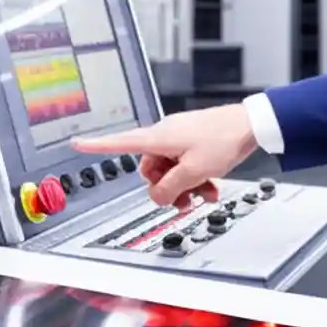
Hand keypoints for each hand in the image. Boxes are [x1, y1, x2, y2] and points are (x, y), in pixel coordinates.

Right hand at [70, 104, 258, 208]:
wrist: (250, 125)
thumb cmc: (223, 140)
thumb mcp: (194, 172)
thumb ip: (170, 188)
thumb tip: (156, 197)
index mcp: (158, 138)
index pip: (119, 142)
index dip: (96, 145)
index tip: (76, 143)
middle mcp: (164, 135)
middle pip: (150, 169)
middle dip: (165, 188)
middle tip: (184, 201)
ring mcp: (179, 138)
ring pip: (170, 170)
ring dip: (184, 186)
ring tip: (203, 196)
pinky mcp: (193, 141)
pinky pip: (184, 164)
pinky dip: (194, 178)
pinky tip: (210, 188)